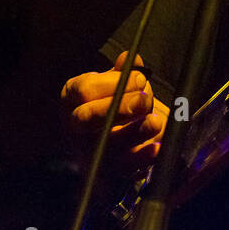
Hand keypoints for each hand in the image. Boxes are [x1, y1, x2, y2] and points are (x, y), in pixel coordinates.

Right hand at [60, 51, 168, 178]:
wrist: (111, 142)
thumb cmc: (112, 104)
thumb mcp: (114, 84)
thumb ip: (123, 71)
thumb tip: (130, 58)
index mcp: (72, 99)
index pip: (84, 90)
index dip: (113, 83)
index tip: (140, 78)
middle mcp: (75, 127)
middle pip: (87, 118)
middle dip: (119, 107)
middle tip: (145, 99)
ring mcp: (90, 150)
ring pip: (106, 144)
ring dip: (135, 131)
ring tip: (154, 121)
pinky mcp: (107, 171)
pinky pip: (123, 168)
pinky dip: (142, 158)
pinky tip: (156, 147)